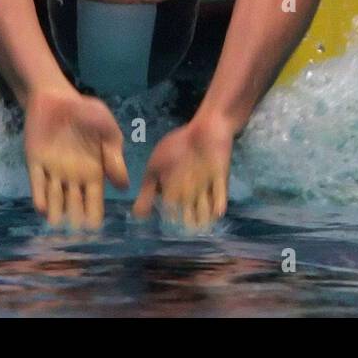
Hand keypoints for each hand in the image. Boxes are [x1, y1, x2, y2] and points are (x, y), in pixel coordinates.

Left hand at [24, 87, 128, 229]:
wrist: (57, 98)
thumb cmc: (86, 114)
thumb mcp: (107, 130)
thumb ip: (114, 156)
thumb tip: (124, 187)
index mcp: (93, 173)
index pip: (94, 201)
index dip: (94, 217)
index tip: (94, 232)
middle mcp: (72, 178)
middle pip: (74, 205)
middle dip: (74, 222)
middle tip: (74, 240)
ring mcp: (53, 171)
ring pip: (55, 198)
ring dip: (56, 214)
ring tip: (57, 229)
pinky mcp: (35, 162)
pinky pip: (37, 182)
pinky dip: (39, 195)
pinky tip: (42, 208)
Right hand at [133, 115, 233, 229]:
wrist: (204, 127)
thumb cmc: (177, 146)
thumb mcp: (156, 167)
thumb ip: (147, 190)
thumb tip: (136, 215)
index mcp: (175, 190)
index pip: (171, 206)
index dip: (170, 216)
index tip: (167, 226)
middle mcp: (192, 192)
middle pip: (188, 208)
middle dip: (187, 219)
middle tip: (185, 230)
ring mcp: (207, 185)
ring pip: (204, 204)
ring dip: (203, 215)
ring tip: (201, 227)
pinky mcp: (221, 177)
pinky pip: (220, 191)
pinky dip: (219, 200)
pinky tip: (219, 212)